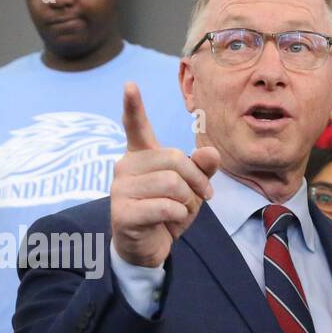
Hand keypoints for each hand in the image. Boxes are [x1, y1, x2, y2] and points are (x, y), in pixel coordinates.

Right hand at [110, 82, 219, 267]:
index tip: (130, 85)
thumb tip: (211, 153)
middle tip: (203, 197)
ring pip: (171, 184)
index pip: (135, 126)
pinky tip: (170, 222)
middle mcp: (125, 166)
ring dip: (188, 201)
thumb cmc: (167, 212)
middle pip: (174, 159)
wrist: (148, 247)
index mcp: (140, 155)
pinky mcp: (122, 212)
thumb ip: (202, 168)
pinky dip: (177, 216)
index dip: (133, 106)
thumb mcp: (191, 188)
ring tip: (182, 211)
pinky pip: (164, 206)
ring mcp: (120, 189)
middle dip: (196, 181)